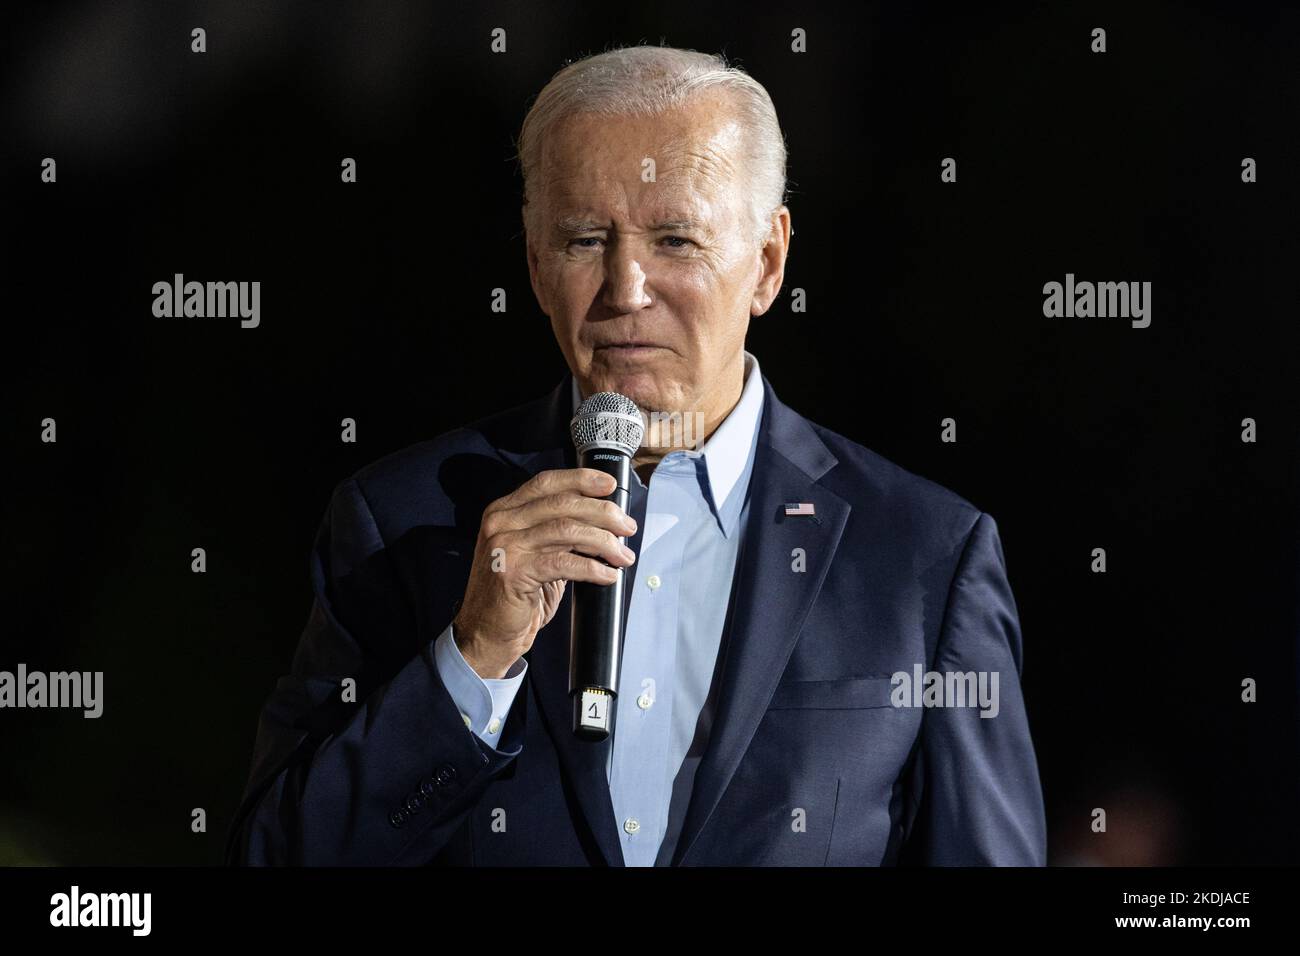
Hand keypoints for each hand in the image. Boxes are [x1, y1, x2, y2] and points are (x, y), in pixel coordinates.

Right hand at [452, 468, 636, 678]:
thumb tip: (603, 519)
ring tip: (623, 555)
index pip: (546, 483)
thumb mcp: (534, 554)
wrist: (485, 633)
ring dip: (603, 542)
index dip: (581, 480)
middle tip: (627, 527)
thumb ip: (557, 532)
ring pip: (567, 530)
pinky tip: (607, 575)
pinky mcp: (513, 572)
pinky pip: (564, 563)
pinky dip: (592, 568)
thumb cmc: (513, 596)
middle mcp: (501, 523)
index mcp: (504, 511)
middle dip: (603, 513)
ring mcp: (505, 546)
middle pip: (562, 504)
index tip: (610, 485)